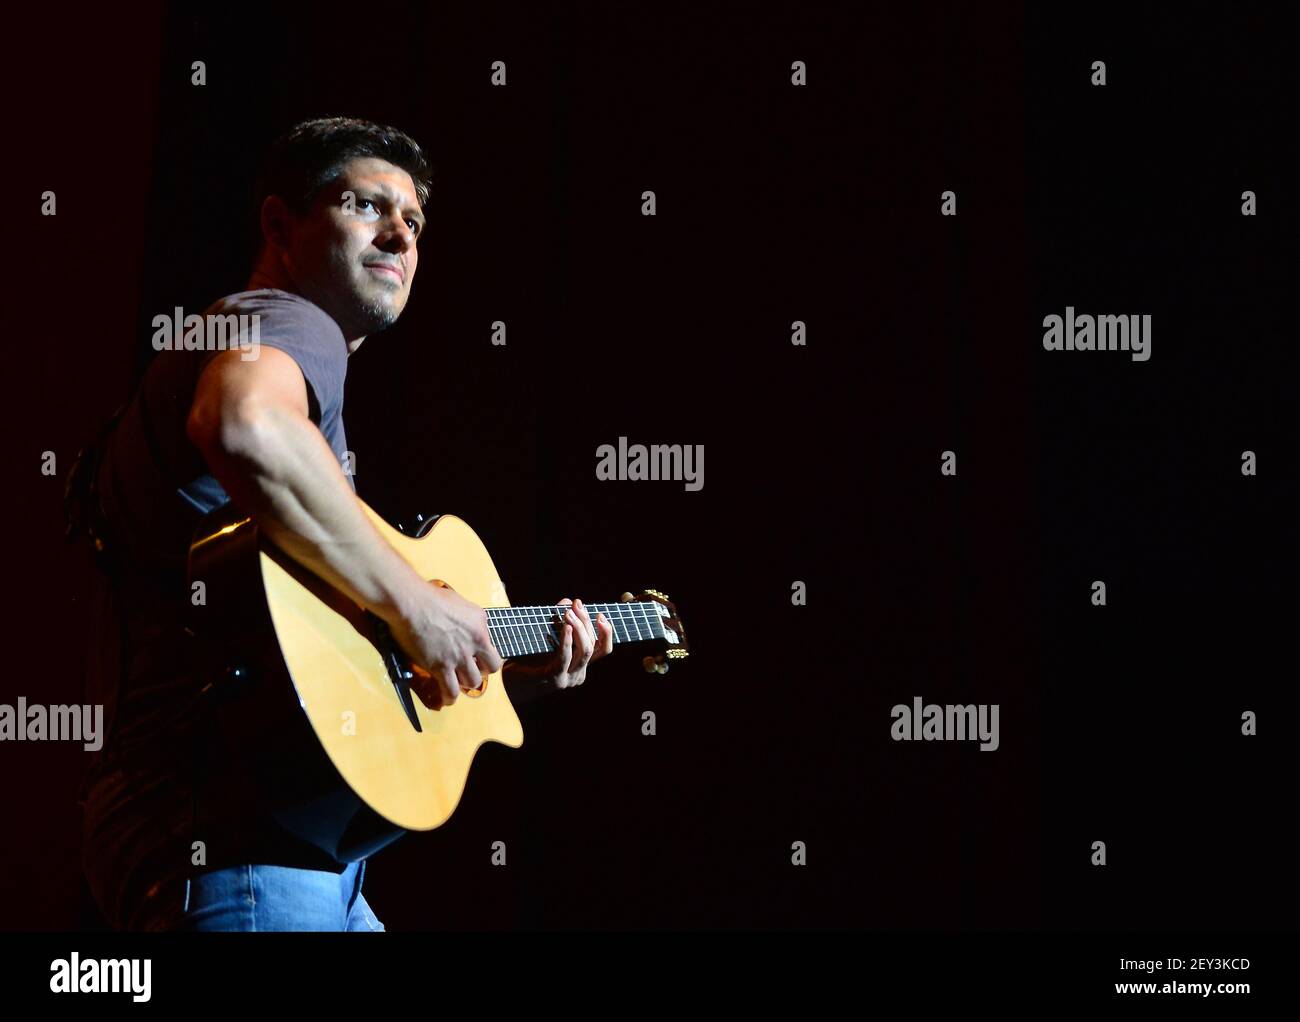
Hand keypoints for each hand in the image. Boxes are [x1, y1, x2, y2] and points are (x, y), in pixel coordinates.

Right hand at [385, 584, 502, 709]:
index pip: (495, 647)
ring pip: (472, 681)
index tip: (481, 660)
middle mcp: (474, 642)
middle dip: (480, 670)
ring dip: (465, 683)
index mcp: (480, 624)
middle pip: (489, 668)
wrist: (411, 603)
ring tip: (458, 682)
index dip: (488, 657)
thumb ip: (470, 619)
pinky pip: (451, 690)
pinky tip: (448, 699)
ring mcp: (458, 656)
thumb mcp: (461, 603)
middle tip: (469, 669)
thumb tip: (470, 627)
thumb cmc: (430, 597)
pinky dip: (450, 698)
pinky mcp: (441, 666)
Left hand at [508, 598, 613, 691]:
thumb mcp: (546, 639)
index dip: (606, 631)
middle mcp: (577, 675)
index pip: (602, 649)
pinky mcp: (553, 678)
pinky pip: (565, 657)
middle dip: (587, 622)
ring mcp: (567, 679)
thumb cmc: (525, 660)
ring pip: (585, 651)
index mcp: (579, 667)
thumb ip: (559, 622)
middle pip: (593, 646)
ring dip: (579, 628)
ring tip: (569, 612)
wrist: (505, 684)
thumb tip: (567, 600)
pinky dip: (567, 640)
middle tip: (577, 605)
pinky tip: (566, 627)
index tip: (599, 614)